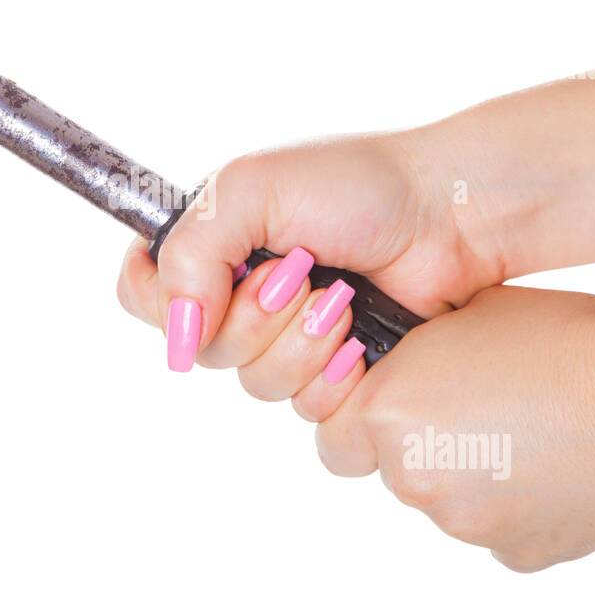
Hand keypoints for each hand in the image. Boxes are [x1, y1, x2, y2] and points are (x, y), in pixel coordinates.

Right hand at [117, 129, 505, 385]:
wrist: (452, 214)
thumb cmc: (360, 185)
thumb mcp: (252, 189)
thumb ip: (191, 252)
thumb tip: (178, 336)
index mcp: (213, 243)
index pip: (141, 294)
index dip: (166, 305)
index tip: (210, 290)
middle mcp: (242, 292)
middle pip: (202, 351)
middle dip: (254, 320)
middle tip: (300, 278)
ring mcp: (289, 334)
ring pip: (254, 385)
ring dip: (299, 346)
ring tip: (343, 302)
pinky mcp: (334, 369)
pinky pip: (306, 409)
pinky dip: (334, 379)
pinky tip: (361, 341)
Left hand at [312, 284, 594, 571]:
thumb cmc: (562, 337)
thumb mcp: (462, 320)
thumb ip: (413, 360)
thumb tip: (398, 372)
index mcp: (390, 415)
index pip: (338, 443)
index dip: (363, 428)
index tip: (394, 414)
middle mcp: (415, 478)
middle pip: (400, 473)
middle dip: (432, 448)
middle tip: (489, 411)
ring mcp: (467, 524)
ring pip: (455, 504)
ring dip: (481, 477)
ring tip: (540, 430)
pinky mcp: (520, 553)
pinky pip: (505, 531)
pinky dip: (524, 507)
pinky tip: (562, 464)